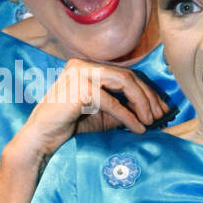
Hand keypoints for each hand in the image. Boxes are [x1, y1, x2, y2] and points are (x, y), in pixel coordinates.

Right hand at [12, 58, 170, 166]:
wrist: (41, 138)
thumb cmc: (68, 126)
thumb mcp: (101, 115)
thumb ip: (121, 108)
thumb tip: (150, 112)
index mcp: (87, 66)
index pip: (124, 74)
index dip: (146, 91)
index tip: (160, 108)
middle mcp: (83, 64)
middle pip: (127, 75)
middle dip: (148, 96)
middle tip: (161, 115)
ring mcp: (80, 73)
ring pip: (124, 82)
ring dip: (142, 103)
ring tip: (151, 121)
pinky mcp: (80, 88)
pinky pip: (112, 102)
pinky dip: (128, 116)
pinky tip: (138, 128)